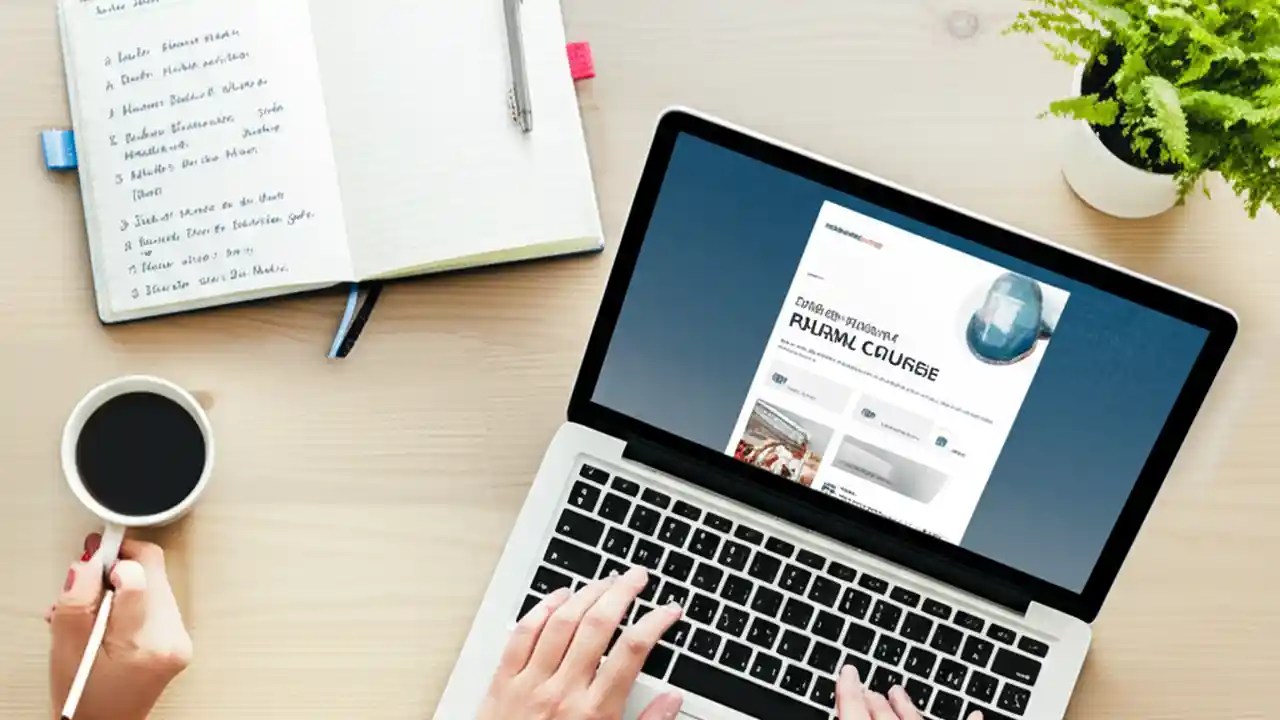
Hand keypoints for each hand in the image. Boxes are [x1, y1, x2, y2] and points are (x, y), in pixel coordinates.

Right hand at [47, 534, 192, 719]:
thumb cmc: (84, 701)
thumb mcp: (67, 649)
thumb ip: (77, 602)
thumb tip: (88, 563)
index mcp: (148, 641)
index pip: (144, 570)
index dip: (116, 556)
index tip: (94, 557)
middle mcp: (173, 638)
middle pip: (152, 573)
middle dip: (114, 573)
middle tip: (85, 588)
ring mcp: (180, 639)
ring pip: (154, 585)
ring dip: (121, 589)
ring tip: (93, 614)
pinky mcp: (178, 639)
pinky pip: (156, 602)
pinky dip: (131, 603)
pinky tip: (108, 623)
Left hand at [478, 567, 684, 719]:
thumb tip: (671, 700)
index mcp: (594, 714)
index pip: (632, 652)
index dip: (655, 623)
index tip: (668, 610)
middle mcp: (562, 694)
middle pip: (598, 625)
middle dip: (623, 592)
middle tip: (637, 577)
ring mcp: (529, 685)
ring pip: (562, 622)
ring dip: (586, 593)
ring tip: (605, 580)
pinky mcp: (501, 684)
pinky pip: (522, 634)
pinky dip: (542, 609)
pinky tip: (558, 597)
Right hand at [837, 665, 981, 719]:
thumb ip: (851, 719)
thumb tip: (841, 713)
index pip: (855, 714)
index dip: (847, 692)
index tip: (847, 672)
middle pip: (885, 716)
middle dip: (874, 700)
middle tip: (866, 688)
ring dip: (908, 706)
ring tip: (898, 691)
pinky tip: (975, 713)